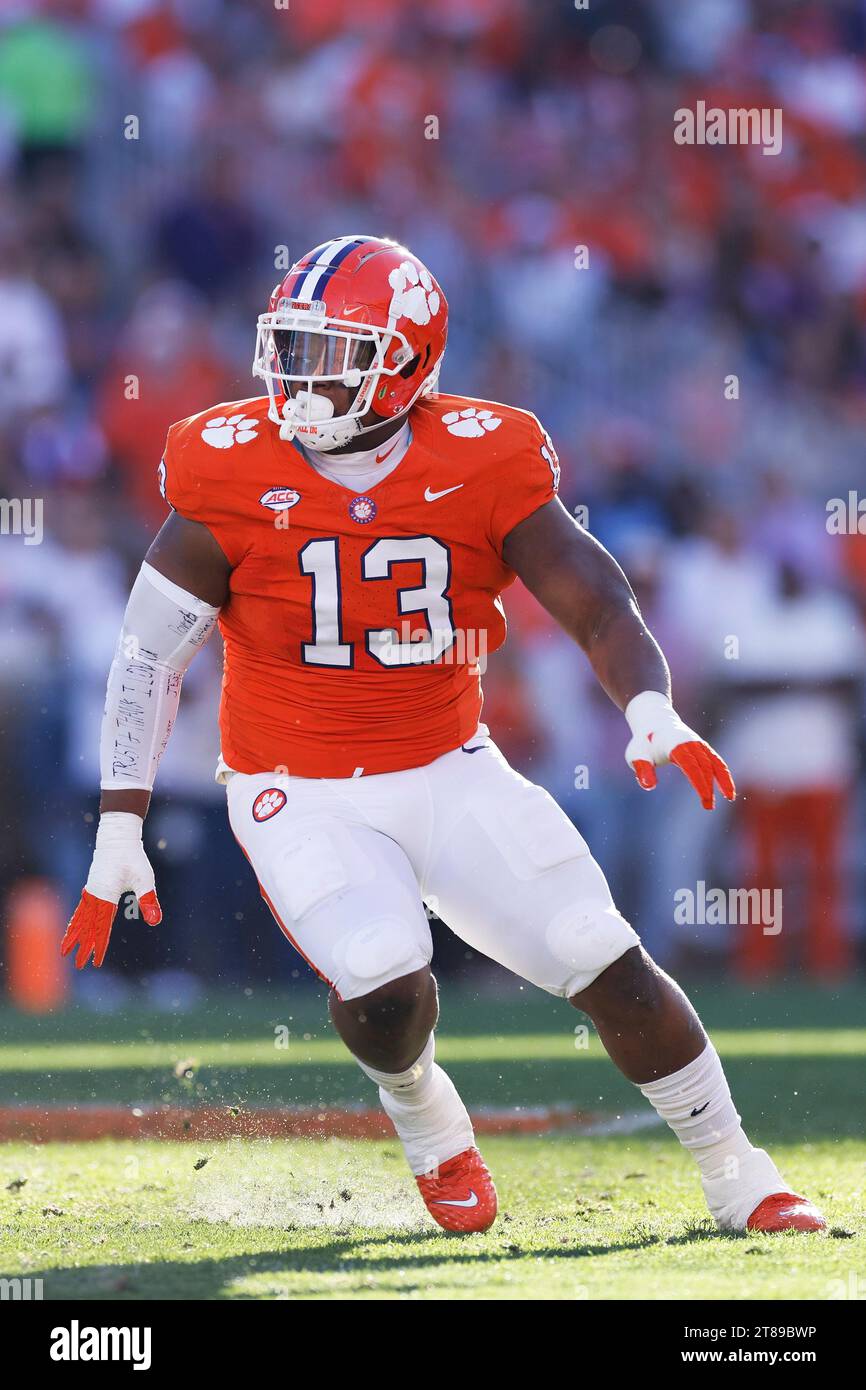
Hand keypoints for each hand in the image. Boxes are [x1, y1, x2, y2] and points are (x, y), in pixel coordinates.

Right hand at [61, 812, 161, 968]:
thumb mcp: (144, 880)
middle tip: (79, 966)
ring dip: (74, 935)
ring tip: (64, 951)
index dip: (98, 946)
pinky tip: (73, 928)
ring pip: (80, 919)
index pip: (101, 928)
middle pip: (88, 927)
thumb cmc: (133, 858)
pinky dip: (75, 921)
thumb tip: (155, 921)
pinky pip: (80, 909)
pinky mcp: (92, 887)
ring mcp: (91, 892)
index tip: (95, 962)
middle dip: (84, 947)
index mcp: (106, 898)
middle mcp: (95, 897)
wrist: (117, 838)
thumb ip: (148, 901)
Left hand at [624, 690, 735, 809]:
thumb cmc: (643, 742)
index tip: (705, 798)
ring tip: (729, 798)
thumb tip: (648, 786)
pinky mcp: (702, 748)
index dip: (700, 782)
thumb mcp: (636, 755)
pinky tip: (727, 790)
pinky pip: (716, 761)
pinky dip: (723, 774)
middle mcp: (690, 743)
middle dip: (709, 786)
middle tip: (708, 806)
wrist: (654, 721)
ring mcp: (698, 744)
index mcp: (674, 745)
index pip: (691, 766)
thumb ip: (642, 770)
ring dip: (723, 779)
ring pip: (715, 762)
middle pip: (705, 766)